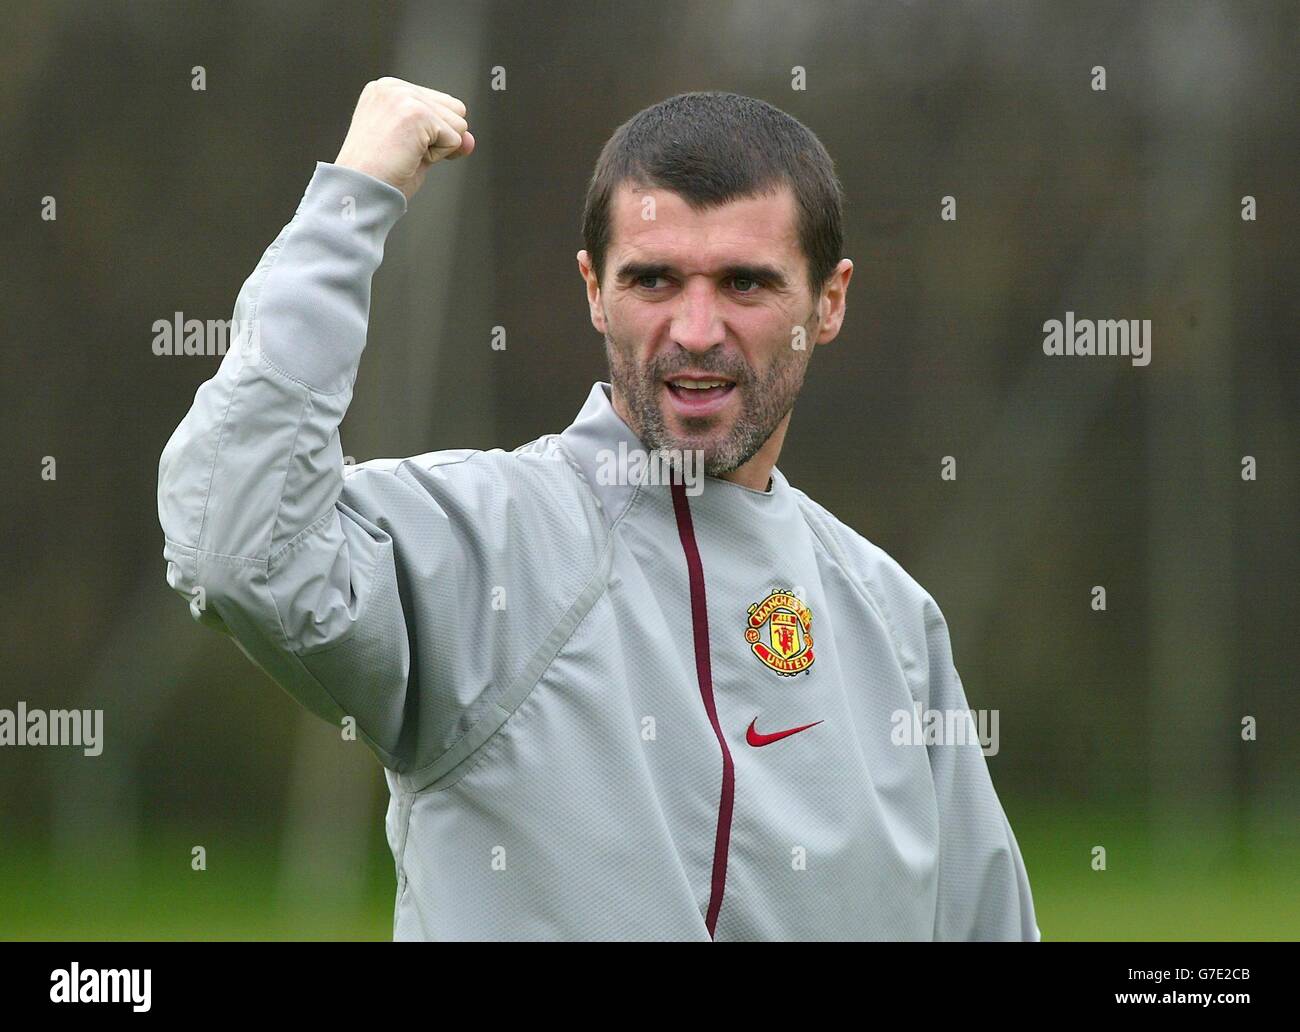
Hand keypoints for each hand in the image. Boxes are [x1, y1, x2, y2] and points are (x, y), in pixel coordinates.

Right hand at [334, 77, 474, 200]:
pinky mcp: (416, 113)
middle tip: (404, 153)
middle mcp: (394, 87)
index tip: (401, 147)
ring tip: (406, 154)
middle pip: (455, 109)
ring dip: (439, 148)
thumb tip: (470, 140)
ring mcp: (404, 97)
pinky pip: (455, 139)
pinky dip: (438, 156)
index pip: (442, 105)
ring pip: (458, 124)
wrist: (360, 190)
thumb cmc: (381, 175)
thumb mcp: (417, 150)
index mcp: (388, 90)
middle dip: (440, 139)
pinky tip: (409, 158)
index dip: (435, 134)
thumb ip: (443, 137)